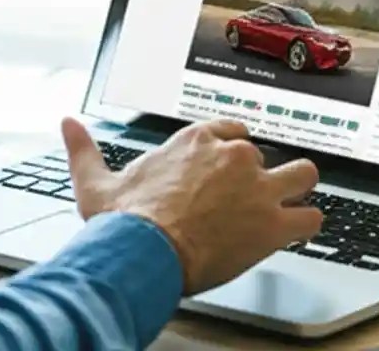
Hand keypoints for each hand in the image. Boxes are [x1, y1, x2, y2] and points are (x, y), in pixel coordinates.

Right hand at [62, 117, 322, 294]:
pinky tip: (297, 232)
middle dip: (259, 174)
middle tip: (247, 197)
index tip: (228, 166)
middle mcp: (233, 157)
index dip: (231, 148)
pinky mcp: (273, 223)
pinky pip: (310, 217)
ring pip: (303, 174)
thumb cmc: (125, 220)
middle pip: (265, 154)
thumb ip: (85, 149)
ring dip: (298, 188)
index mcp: (196, 140)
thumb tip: (67, 125)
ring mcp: (258, 188)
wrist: (146, 252)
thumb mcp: (96, 181)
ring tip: (289, 203)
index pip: (231, 130)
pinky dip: (306, 225)